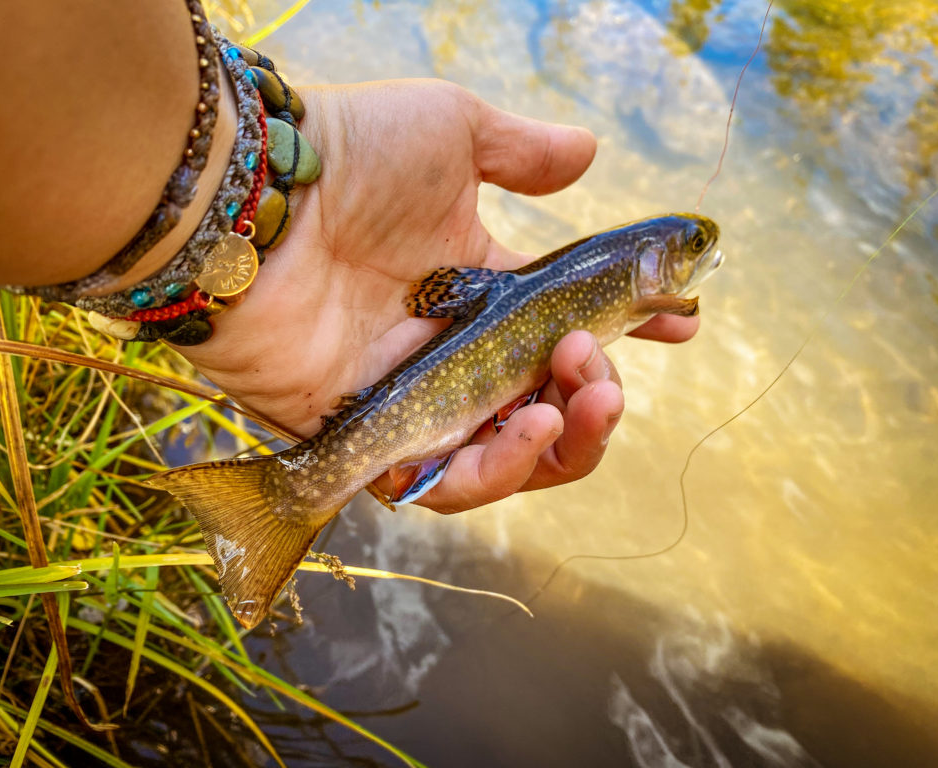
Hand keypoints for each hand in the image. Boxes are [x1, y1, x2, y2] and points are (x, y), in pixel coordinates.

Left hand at [177, 79, 697, 512]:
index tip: (682, 323)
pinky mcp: (373, 440)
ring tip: (582, 395)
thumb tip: (589, 152)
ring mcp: (416, 400)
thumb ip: (523, 151)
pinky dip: (501, 466)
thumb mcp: (453, 131)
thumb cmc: (350, 157)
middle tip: (601, 363)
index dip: (629, 330)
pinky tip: (532, 425)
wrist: (255, 202)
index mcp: (479, 290)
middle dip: (597, 397)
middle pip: (546, 406)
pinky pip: (446, 480)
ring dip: (565, 438)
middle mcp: (453, 352)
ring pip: (510, 455)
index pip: (567, 325)